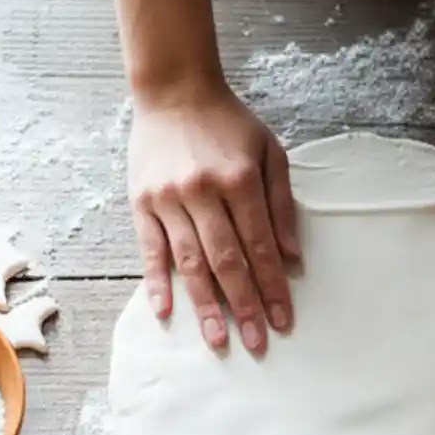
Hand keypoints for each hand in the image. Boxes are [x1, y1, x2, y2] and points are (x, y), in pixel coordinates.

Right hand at [127, 85, 299, 354]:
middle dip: (244, 306)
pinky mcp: (141, 202)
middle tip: (256, 343)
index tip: (283, 320)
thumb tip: (293, 257)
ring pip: (189, 262)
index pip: (260, 246)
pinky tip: (166, 312)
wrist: (173, 91)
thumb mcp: (269, 151)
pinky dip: (157, 282)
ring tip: (217, 341)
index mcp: (239, 179)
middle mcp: (202, 191)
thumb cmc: (228, 124)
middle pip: (226, 261)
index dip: (273, 286)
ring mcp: (168, 198)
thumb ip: (281, 203)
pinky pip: (150, 249)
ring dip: (205, 305)